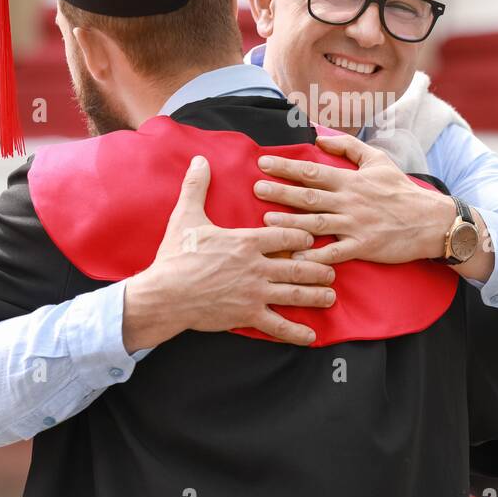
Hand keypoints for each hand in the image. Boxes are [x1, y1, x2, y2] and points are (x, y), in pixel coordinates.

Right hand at [123, 156, 335, 350]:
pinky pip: (277, 325)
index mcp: (246, 241)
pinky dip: (296, 332)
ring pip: (294, 294)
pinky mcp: (247, 315)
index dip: (302, 238)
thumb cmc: (176, 256)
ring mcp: (254, 292)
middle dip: (319, 268)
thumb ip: (197, 187)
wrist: (165, 293)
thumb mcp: (186, 217)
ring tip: (330, 296)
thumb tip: (199, 160)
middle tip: (332, 270)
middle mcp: (257, 266)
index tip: (312, 239)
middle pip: (298, 266)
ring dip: (315, 295)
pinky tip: (310, 336)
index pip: (285, 236)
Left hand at [253, 133, 457, 265]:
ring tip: (265, 221)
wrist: (430, 220)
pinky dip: (314, 256)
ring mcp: (355, 225)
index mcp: (351, 181)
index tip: (263, 163)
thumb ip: (348, 148)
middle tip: (255, 188)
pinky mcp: (362, 247)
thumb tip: (319, 137)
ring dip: (289, 223)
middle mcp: (349, 202)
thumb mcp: (378, 160)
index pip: (312, 171)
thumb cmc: (402, 189)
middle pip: (308, 196)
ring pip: (316, 223)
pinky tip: (294, 258)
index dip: (286, 167)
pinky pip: (333, 253)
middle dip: (280, 192)